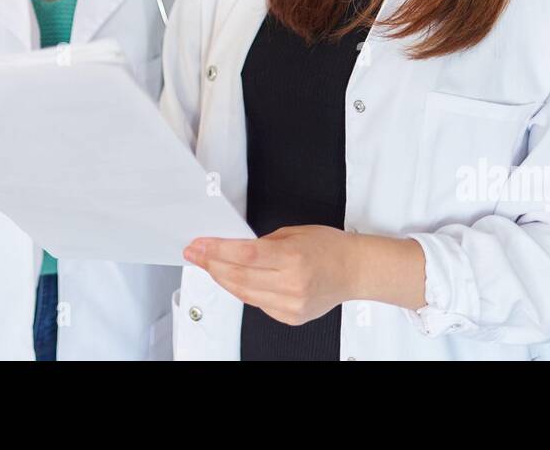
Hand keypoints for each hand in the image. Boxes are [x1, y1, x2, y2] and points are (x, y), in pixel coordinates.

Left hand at [182, 225, 359, 325]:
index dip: (216, 250)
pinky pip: (257, 304)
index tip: (199, 245)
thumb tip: (233, 249)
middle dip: (211, 264)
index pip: (244, 254)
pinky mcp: (291, 317)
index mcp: (292, 258)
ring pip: (244, 294)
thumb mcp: (293, 233)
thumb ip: (262, 243)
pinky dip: (243, 291)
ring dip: (222, 279)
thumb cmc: (329, 248)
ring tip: (209, 266)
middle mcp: (292, 284)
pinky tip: (235, 279)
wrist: (354, 270)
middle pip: (238, 277)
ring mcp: (291, 304)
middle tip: (195, 254)